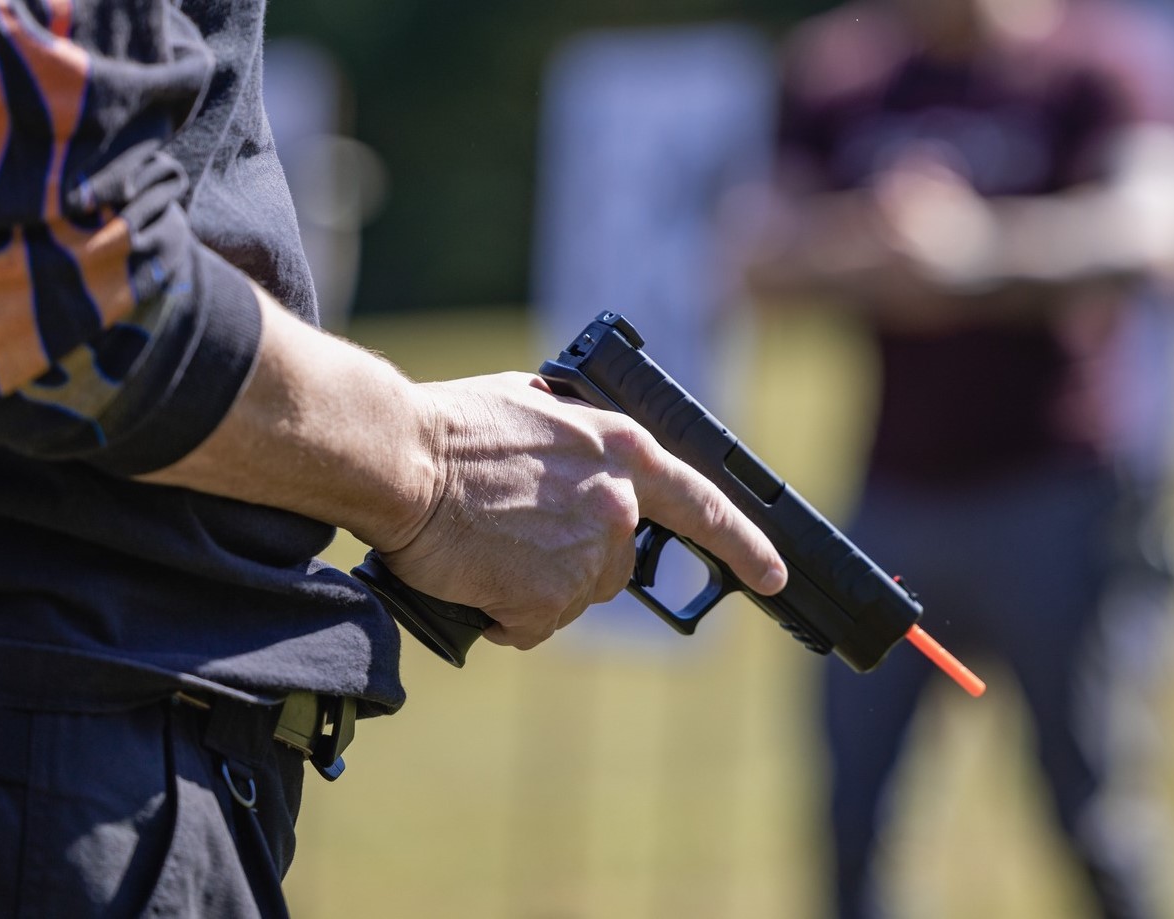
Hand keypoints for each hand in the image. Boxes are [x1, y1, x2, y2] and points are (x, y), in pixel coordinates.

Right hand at [375, 372, 787, 649]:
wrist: (400, 459)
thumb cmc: (453, 427)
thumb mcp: (536, 404)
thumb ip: (580, 434)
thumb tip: (582, 446)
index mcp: (623, 452)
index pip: (705, 505)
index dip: (743, 545)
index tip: (773, 575)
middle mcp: (618, 505)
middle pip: (615, 567)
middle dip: (573, 563)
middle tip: (515, 535)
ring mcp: (587, 556)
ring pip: (571, 599)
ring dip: (533, 587)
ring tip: (487, 547)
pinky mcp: (548, 599)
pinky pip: (531, 625)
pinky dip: (503, 614)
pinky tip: (477, 577)